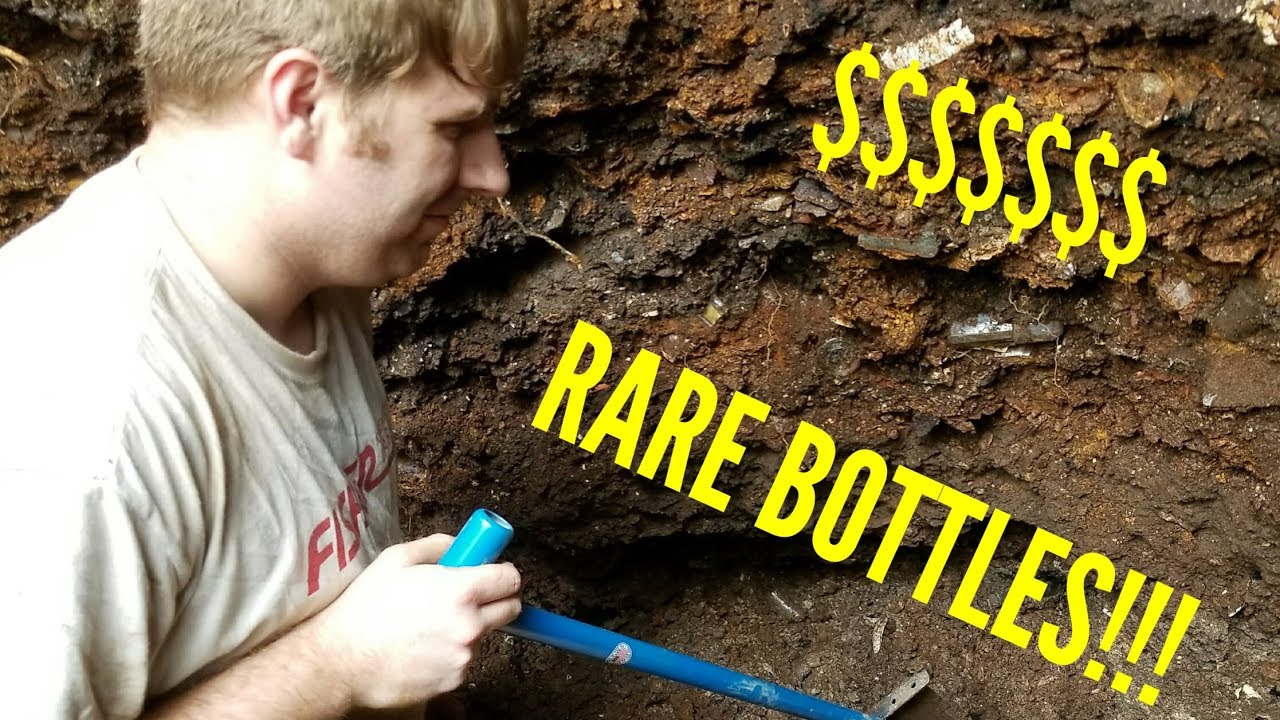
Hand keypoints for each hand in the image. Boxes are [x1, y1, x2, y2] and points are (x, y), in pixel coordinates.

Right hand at [307, 533, 521, 708]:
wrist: (341, 661)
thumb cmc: (364, 608)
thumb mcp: (396, 559)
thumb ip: (437, 546)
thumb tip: (459, 546)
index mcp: (461, 591)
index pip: (511, 579)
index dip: (503, 573)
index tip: (493, 572)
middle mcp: (470, 625)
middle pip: (511, 609)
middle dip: (496, 600)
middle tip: (470, 597)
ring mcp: (464, 657)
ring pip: (483, 635)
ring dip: (468, 628)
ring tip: (427, 625)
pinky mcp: (454, 681)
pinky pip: (463, 660)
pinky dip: (450, 652)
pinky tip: (421, 647)